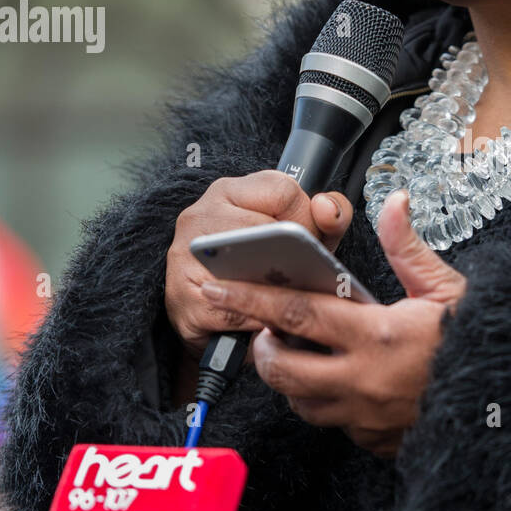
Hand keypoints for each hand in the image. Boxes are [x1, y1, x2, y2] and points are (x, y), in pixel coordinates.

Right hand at [165, 170, 352, 357]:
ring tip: (286, 296)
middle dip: (296, 257)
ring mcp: (184, 252)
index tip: (307, 241)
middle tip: (298, 274)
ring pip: (249, 268)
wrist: (208, 319)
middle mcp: (202, 212)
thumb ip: (329, 217)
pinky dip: (258, 320)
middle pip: (269, 228)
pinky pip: (236, 309)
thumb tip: (327, 209)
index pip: (283, 190)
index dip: (306, 219)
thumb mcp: (302, 238)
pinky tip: (266, 321)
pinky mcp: (181, 296)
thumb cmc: (258, 273)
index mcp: (232, 191)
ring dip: (277, 291)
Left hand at [199, 189, 467, 456]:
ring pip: (302, 403)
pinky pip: (334, 426)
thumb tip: (393, 202)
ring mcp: (367, 417)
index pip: (297, 313)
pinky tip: (340, 382)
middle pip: (283, 368)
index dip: (251, 299)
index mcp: (378, 335)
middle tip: (264, 330)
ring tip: (303, 354)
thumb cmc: (482, 339)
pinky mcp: (376, 441)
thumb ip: (409, 248)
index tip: (218, 287)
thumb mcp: (448, 288)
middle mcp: (364, 381)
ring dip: (292, 379)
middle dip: (262, 348)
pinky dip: (327, 404)